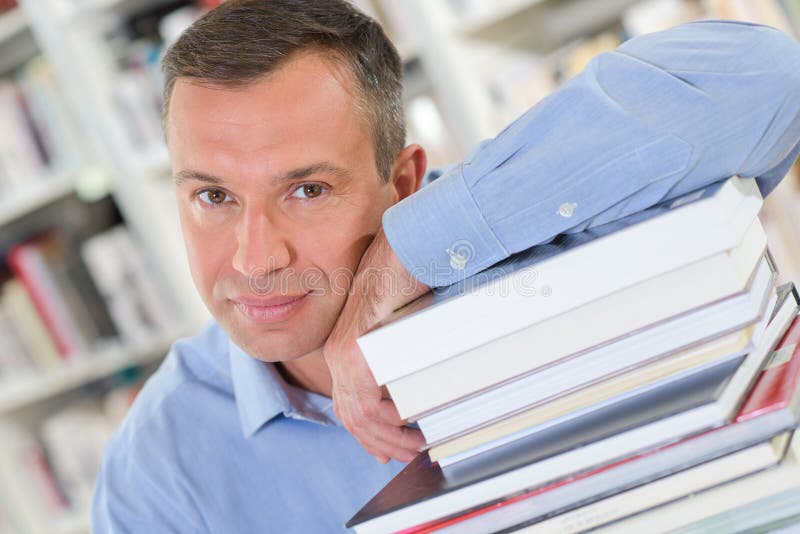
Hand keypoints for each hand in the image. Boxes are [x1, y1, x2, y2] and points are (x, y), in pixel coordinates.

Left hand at [323, 227, 429, 462]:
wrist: (404, 253)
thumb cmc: (407, 285)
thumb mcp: (399, 329)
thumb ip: (396, 358)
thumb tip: (409, 385)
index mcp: (345, 351)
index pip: (349, 405)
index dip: (368, 434)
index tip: (388, 450)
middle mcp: (338, 356)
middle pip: (351, 417)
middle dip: (380, 443)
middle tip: (409, 455)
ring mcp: (344, 355)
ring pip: (359, 416)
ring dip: (389, 437)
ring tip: (416, 447)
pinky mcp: (356, 353)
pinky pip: (367, 402)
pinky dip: (388, 421)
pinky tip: (410, 425)